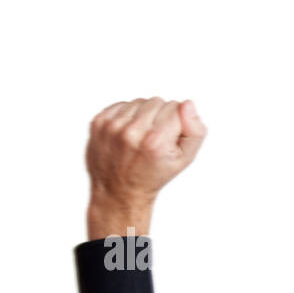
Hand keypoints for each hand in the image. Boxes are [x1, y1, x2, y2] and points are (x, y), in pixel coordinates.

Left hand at [85, 97, 206, 238]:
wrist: (119, 190)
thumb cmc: (154, 173)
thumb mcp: (185, 159)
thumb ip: (195, 131)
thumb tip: (188, 104)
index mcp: (155, 142)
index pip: (176, 108)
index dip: (178, 122)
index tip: (170, 139)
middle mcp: (132, 132)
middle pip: (158, 102)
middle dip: (161, 117)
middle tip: (156, 139)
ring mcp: (112, 126)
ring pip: (140, 101)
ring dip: (144, 115)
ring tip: (142, 136)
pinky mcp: (99, 122)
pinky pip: (123, 104)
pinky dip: (128, 116)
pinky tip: (129, 133)